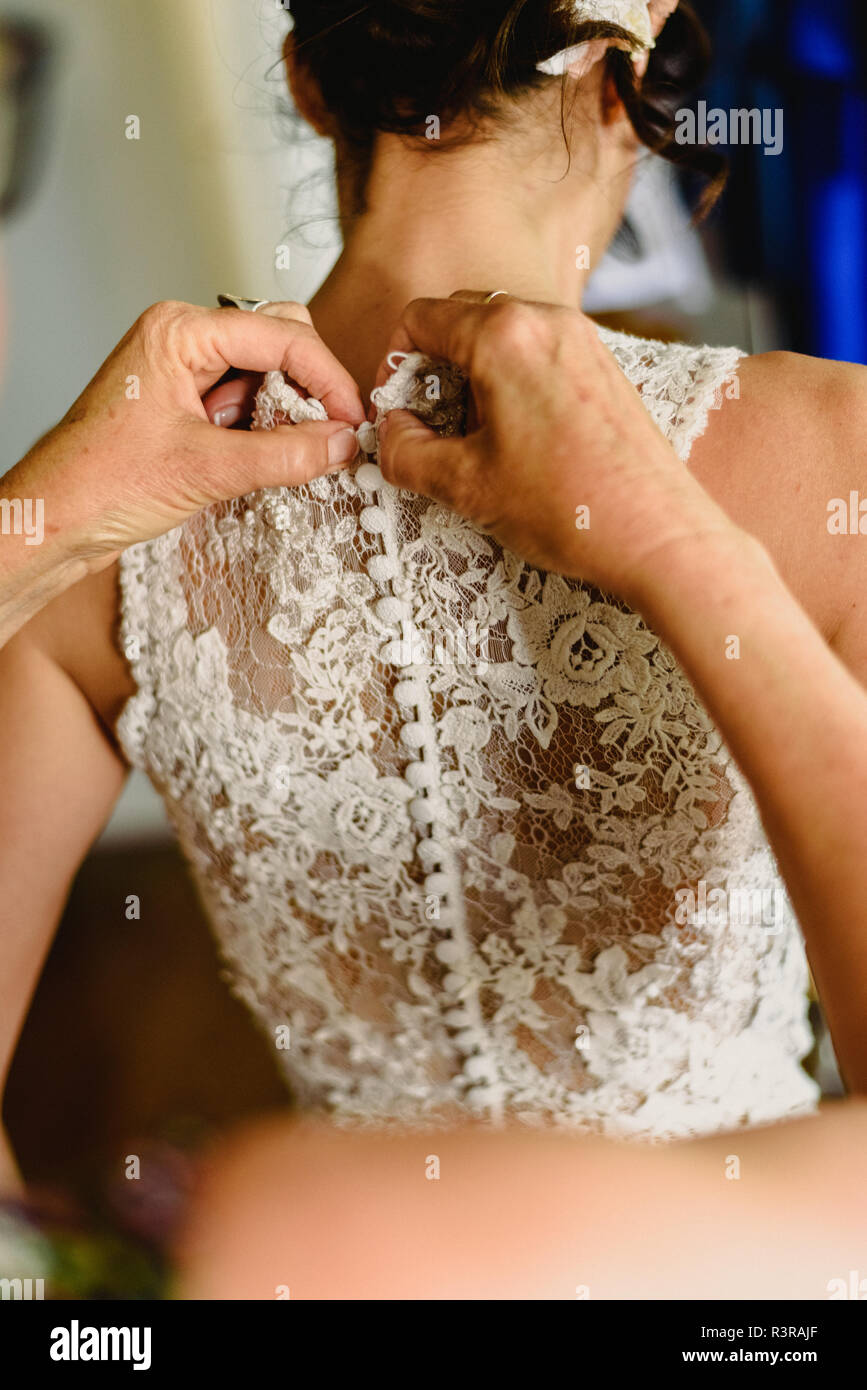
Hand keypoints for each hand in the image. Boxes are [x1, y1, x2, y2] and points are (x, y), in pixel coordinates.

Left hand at [5, 299, 363, 572]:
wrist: (57, 521)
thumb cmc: (102, 483)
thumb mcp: (207, 470)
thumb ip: (284, 455)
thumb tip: (341, 445)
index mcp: (179, 331)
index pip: (281, 336)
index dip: (326, 378)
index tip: (353, 421)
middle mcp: (182, 339)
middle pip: (279, 340)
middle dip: (310, 388)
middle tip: (332, 435)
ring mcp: (184, 370)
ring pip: (266, 374)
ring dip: (289, 413)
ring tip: (297, 455)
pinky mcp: (186, 403)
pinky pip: (246, 403)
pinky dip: (268, 429)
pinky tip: (271, 459)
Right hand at [374, 292, 735, 599]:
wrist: (658, 535)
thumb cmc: (570, 507)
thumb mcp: (465, 486)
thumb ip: (406, 453)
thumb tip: (391, 434)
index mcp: (504, 336)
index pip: (421, 318)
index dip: (393, 364)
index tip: (395, 409)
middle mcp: (547, 321)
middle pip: (461, 318)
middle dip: (433, 367)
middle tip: (429, 426)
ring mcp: (582, 339)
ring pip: (502, 335)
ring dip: (473, 376)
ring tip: (474, 440)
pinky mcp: (603, 366)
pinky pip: (539, 353)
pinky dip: (512, 382)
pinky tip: (516, 440)